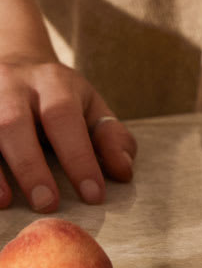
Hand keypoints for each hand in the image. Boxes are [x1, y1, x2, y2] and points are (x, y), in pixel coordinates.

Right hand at [0, 53, 135, 210]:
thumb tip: (124, 172)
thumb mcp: (90, 107)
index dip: (79, 157)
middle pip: (14, 123)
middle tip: (47, 205)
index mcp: (53, 82)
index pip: (65, 118)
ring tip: (7, 203)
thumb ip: (110, 137)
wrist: (12, 62)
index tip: (93, 195)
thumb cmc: (59, 97)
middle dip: (30, 166)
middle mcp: (12, 85)